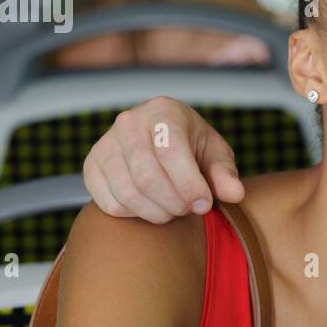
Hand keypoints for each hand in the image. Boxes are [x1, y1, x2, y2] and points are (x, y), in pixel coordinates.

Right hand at [82, 96, 244, 221]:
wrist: (160, 144)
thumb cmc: (193, 149)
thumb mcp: (215, 155)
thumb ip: (225, 173)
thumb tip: (235, 193)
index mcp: (163, 111)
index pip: (171, 152)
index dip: (190, 185)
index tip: (204, 204)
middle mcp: (129, 122)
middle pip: (147, 177)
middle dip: (174, 203)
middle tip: (189, 209)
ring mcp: (105, 144)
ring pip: (128, 193)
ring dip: (157, 213)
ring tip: (174, 210)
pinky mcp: (91, 167)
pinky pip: (110, 204)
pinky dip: (135, 215)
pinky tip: (152, 207)